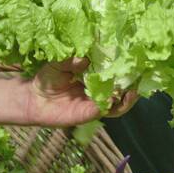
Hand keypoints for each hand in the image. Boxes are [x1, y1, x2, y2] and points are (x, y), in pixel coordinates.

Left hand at [22, 57, 138, 127]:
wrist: (32, 98)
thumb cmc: (46, 78)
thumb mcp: (59, 63)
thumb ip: (71, 60)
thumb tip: (85, 58)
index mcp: (94, 76)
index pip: (115, 72)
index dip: (126, 68)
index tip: (136, 60)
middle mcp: (98, 90)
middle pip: (122, 89)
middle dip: (133, 84)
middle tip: (141, 76)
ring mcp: (95, 103)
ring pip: (118, 104)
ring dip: (128, 98)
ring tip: (134, 90)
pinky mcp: (89, 114)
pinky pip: (104, 110)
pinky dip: (112, 105)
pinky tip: (114, 97)